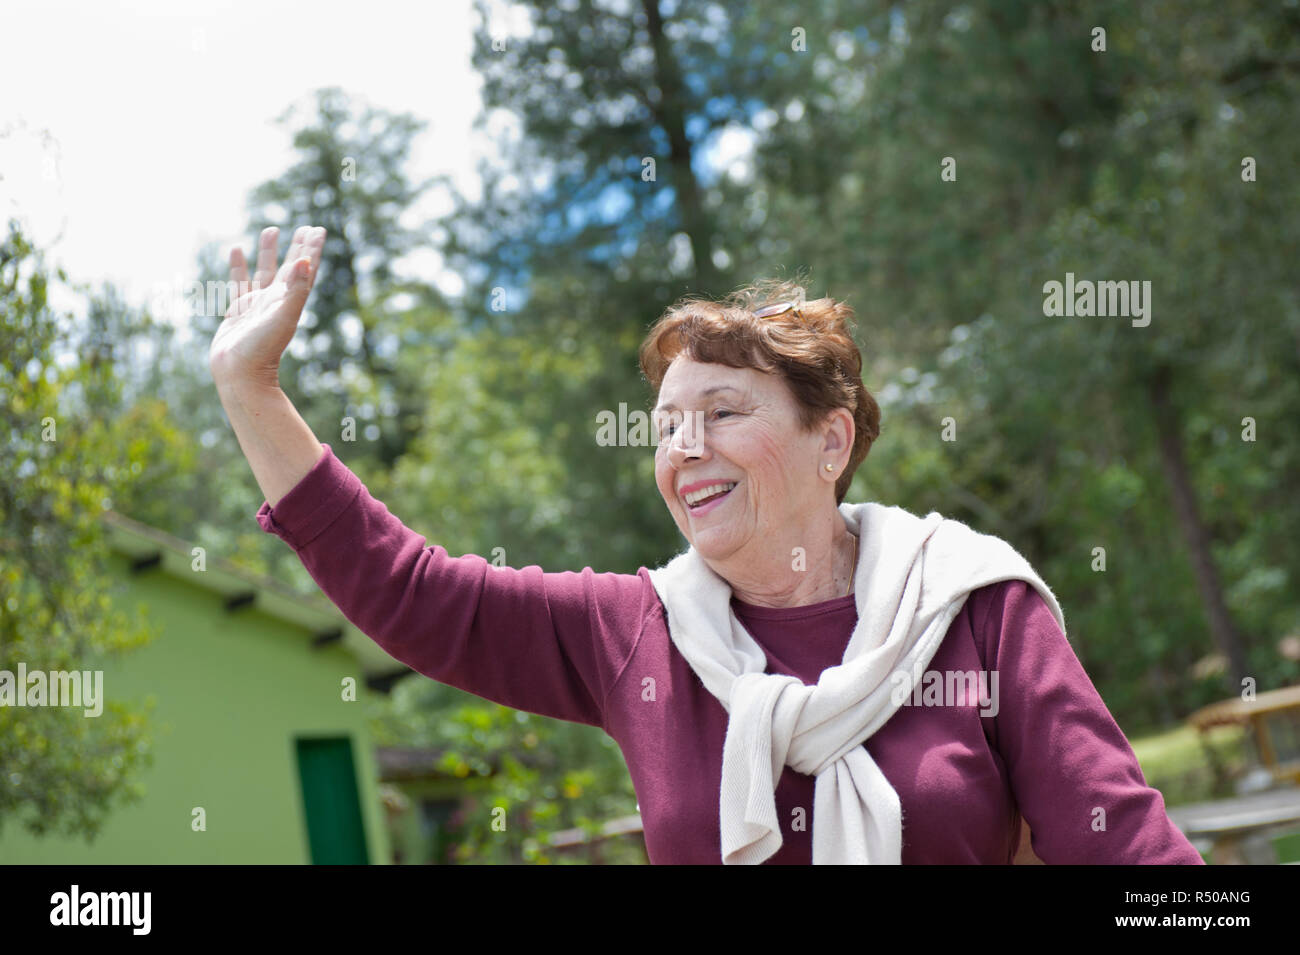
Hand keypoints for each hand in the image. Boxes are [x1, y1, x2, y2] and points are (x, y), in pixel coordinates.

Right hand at [209, 225, 325, 390]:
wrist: (239, 374)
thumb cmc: (262, 349)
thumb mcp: (283, 317)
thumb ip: (296, 290)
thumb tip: (306, 260)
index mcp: (290, 300)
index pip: (305, 269)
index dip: (312, 250)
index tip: (319, 230)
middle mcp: (276, 301)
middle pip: (290, 268)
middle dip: (297, 248)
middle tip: (304, 227)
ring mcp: (257, 305)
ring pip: (264, 271)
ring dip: (269, 251)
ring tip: (271, 230)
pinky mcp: (238, 311)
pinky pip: (239, 282)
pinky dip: (239, 266)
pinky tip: (238, 250)